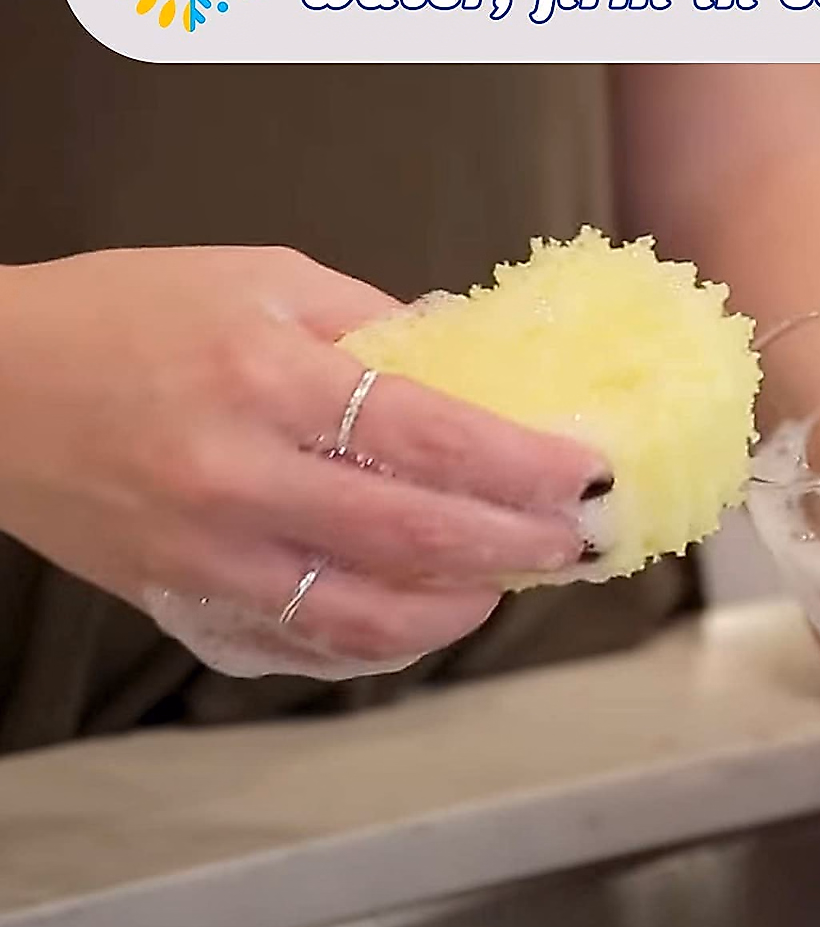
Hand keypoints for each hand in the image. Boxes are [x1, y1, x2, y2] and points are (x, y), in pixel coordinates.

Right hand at [0, 247, 606, 677]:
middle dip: (520, 545)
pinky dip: (376, 645)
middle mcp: (238, 478)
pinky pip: (298, 650)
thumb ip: (373, 318)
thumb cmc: (124, 314)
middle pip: (416, 538)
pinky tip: (421, 620)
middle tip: (577, 539)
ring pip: (364, 618)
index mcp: (267, 378)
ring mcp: (206, 555)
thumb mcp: (261, 276)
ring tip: (507, 581)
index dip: (527, 464)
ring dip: (459, 610)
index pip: (433, 436)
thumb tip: (466, 351)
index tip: (587, 473)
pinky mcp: (179, 601)